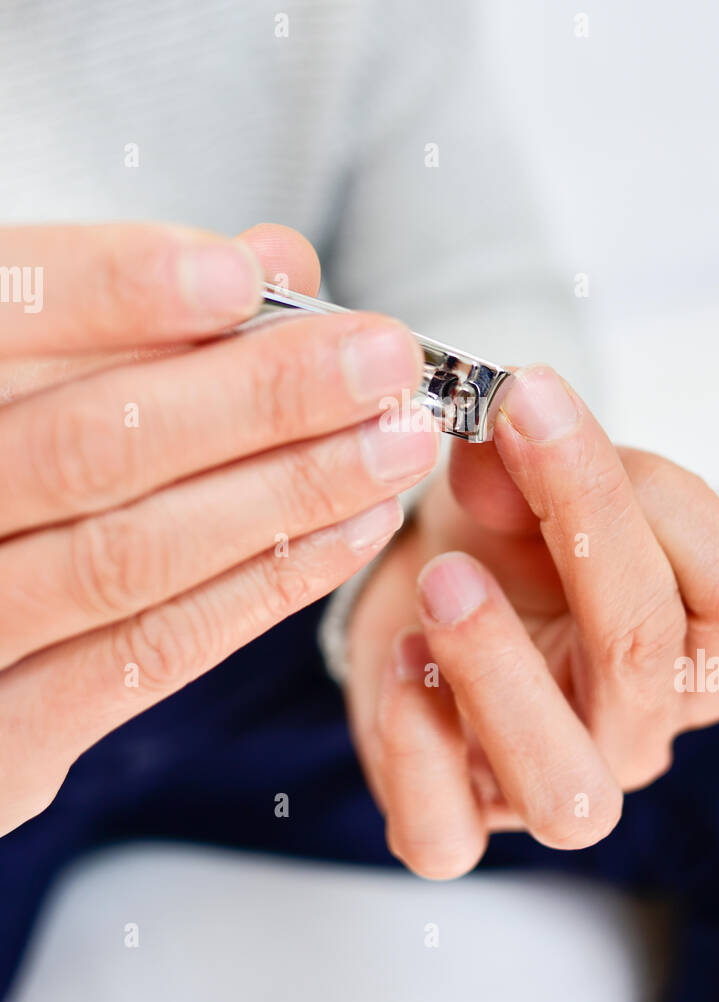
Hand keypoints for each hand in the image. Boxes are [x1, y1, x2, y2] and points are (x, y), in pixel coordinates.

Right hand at [0, 221, 437, 835]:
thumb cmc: (8, 466)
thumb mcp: (33, 379)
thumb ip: (133, 320)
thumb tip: (276, 258)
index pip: (1, 323)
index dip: (115, 292)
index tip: (242, 274)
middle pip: (89, 448)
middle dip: (256, 398)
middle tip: (383, 359)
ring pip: (133, 555)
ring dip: (290, 493)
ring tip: (396, 441)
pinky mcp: (5, 743)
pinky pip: (150, 655)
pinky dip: (263, 588)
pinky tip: (353, 530)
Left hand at [346, 365, 718, 878]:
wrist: (425, 588)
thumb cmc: (510, 537)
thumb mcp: (537, 475)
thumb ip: (531, 451)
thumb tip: (502, 427)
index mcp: (702, 643)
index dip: (639, 489)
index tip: (535, 397)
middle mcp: (640, 727)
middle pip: (644, 662)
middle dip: (579, 540)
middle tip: (500, 447)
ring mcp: (551, 785)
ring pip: (567, 790)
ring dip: (498, 673)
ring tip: (444, 581)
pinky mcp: (459, 816)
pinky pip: (446, 836)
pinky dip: (414, 750)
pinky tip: (397, 659)